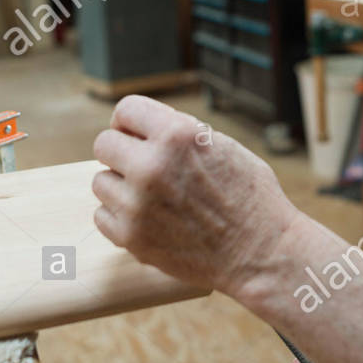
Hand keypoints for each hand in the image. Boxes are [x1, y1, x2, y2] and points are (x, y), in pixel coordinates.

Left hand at [91, 95, 297, 296]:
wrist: (261, 253)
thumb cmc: (249, 196)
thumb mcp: (222, 145)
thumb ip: (178, 132)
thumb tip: (141, 127)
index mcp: (177, 135)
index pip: (126, 109)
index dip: (130, 122)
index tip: (134, 134)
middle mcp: (152, 166)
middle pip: (104, 144)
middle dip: (122, 152)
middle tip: (141, 167)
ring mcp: (137, 204)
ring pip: (101, 181)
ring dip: (121, 186)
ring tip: (152, 197)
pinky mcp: (131, 237)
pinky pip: (102, 216)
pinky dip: (121, 217)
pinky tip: (149, 219)